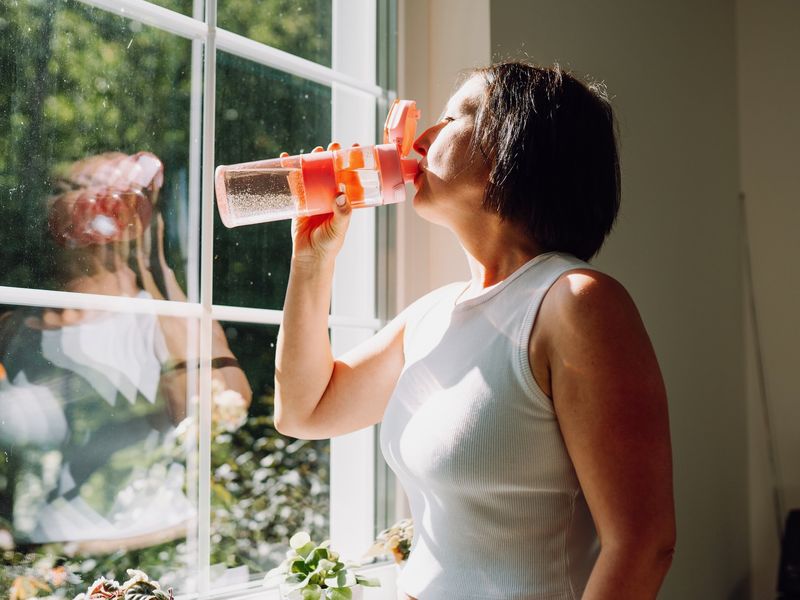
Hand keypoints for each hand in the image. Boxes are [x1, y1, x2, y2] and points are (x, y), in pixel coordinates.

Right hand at [284, 142, 351, 265]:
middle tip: (333, 145)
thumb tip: (341, 194)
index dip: (354, 162)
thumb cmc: (329, 244)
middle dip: (333, 156)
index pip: (352, 176)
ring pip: (315, 173)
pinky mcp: (299, 200)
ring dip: (313, 159)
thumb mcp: (339, 228)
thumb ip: (342, 213)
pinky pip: (295, 182)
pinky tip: (286, 158)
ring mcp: (315, 196)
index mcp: (345, 200)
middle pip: (333, 170)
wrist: (310, 256)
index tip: (357, 147)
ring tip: (314, 150)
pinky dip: (290, 170)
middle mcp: (331, 195)